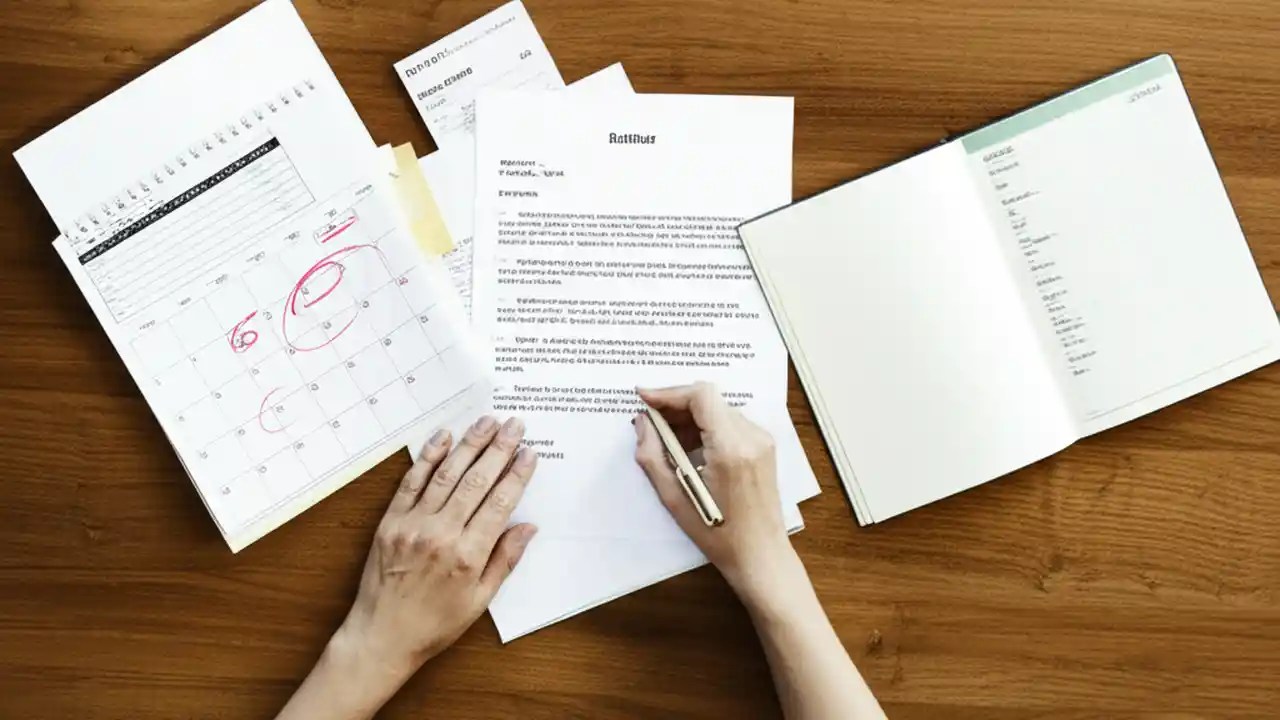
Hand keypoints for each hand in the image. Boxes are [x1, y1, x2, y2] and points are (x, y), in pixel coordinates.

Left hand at [283, 416, 537, 718]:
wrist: (381, 637)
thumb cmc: (433, 625)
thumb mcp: (479, 601)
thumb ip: (504, 560)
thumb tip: (528, 527)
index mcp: (468, 556)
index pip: (500, 503)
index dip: (517, 474)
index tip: (529, 453)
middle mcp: (441, 534)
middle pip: (477, 481)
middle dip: (499, 449)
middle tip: (514, 425)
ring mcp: (413, 524)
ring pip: (447, 474)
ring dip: (469, 444)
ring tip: (487, 422)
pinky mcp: (390, 521)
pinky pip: (412, 481)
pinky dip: (429, 457)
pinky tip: (444, 437)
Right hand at [633, 383, 794, 598]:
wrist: (760, 555)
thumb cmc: (719, 535)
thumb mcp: (675, 499)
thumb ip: (653, 456)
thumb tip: (643, 424)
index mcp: (731, 448)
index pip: (701, 397)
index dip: (669, 393)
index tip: (645, 399)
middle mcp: (751, 438)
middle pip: (708, 400)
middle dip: (676, 406)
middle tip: (650, 424)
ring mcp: (761, 441)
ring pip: (718, 409)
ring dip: (690, 418)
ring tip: (667, 442)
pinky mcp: (764, 447)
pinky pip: (730, 423)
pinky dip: (706, 428)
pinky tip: (690, 449)